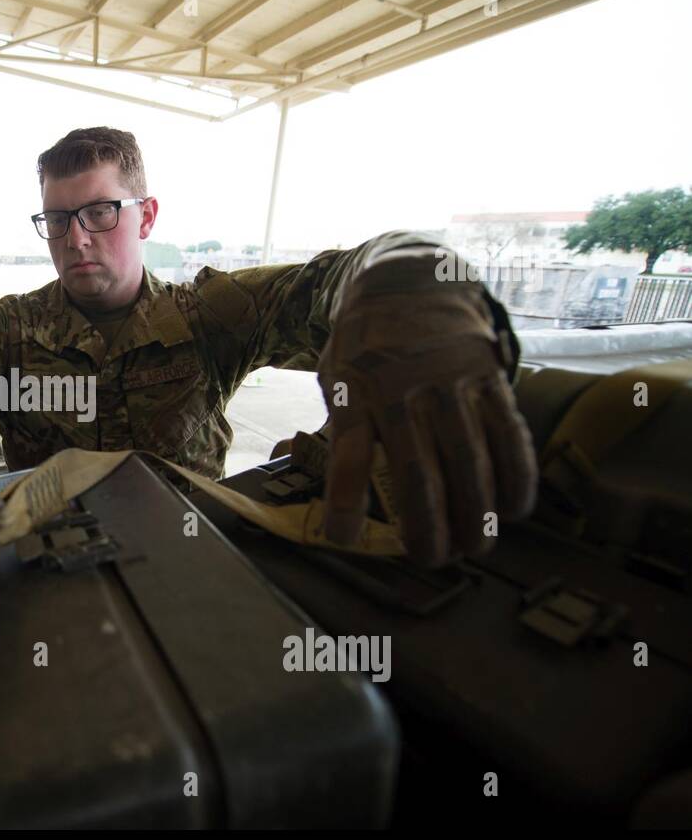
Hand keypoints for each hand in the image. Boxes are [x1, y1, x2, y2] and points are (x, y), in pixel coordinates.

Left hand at [317, 252, 536, 566]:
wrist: (405, 279)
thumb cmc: (362, 344)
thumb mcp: (334, 375)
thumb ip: (340, 425)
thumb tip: (323, 477)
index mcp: (355, 393)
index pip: (349, 456)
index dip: (346, 502)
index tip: (344, 538)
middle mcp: (403, 389)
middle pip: (418, 471)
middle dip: (429, 524)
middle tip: (435, 560)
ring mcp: (450, 382)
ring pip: (469, 459)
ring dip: (477, 512)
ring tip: (478, 547)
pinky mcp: (488, 375)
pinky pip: (508, 432)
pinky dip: (515, 475)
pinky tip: (517, 509)